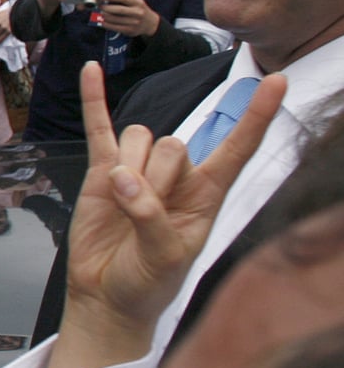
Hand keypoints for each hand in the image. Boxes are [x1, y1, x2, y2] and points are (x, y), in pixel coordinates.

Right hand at [59, 62, 285, 360]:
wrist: (107, 297)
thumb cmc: (147, 283)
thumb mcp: (164, 258)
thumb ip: (150, 217)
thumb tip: (121, 178)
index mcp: (207, 194)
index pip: (238, 147)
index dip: (257, 116)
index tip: (277, 81)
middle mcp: (177, 176)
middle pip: (171, 143)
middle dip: (154, 176)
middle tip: (142, 213)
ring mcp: (137, 169)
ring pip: (139, 137)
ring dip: (128, 165)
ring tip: (121, 205)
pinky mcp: (101, 172)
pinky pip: (99, 127)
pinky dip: (93, 99)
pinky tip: (90, 70)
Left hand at [96, 0, 159, 37]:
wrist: (150, 23)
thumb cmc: (139, 10)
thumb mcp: (134, 1)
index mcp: (138, 3)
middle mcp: (137, 12)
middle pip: (118, 10)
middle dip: (106, 8)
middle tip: (100, 6)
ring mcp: (134, 22)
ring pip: (115, 19)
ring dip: (105, 16)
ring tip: (101, 13)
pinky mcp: (129, 30)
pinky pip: (115, 27)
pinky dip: (106, 24)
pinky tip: (102, 21)